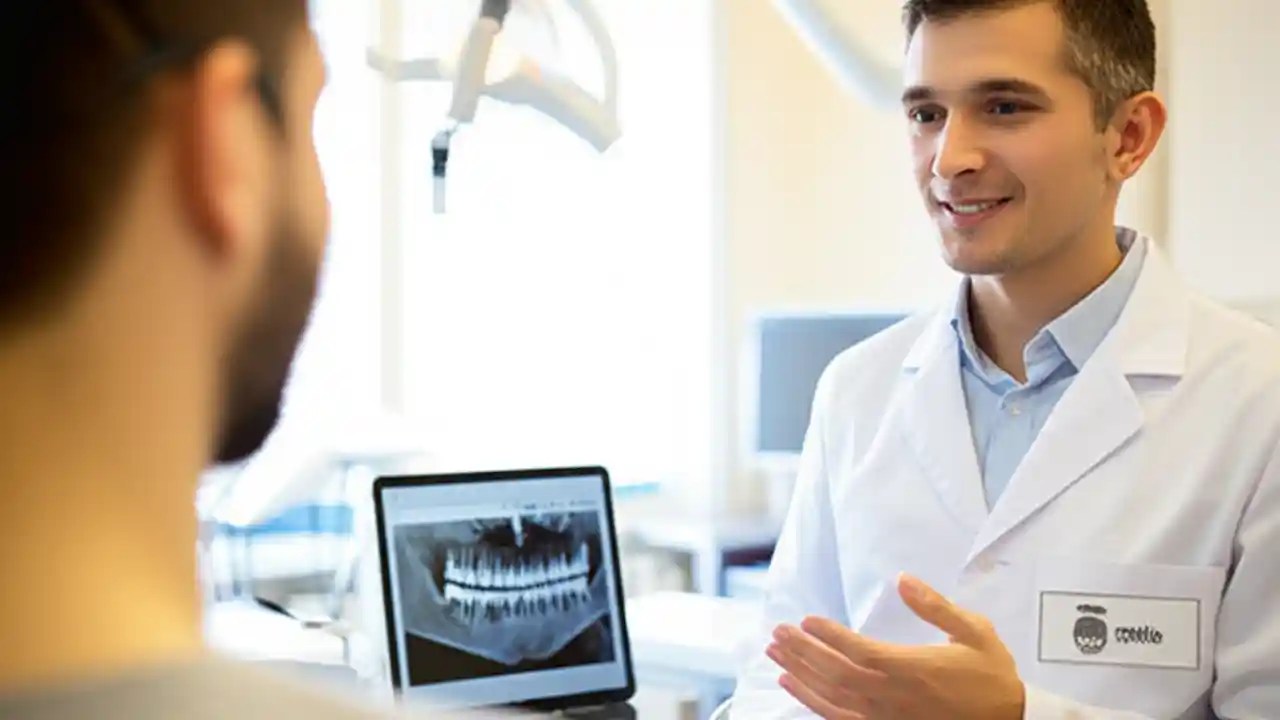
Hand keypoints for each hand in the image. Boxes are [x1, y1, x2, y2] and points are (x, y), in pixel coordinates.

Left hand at [766, 573, 1024, 719]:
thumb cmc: (992, 677)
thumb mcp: (973, 632)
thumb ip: (936, 606)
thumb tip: (904, 580)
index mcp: (911, 669)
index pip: (858, 651)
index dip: (828, 636)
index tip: (806, 620)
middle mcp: (892, 696)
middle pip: (835, 672)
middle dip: (802, 650)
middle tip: (778, 632)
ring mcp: (885, 717)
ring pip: (831, 695)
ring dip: (800, 672)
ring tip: (775, 653)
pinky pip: (839, 719)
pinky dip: (811, 702)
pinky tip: (792, 685)